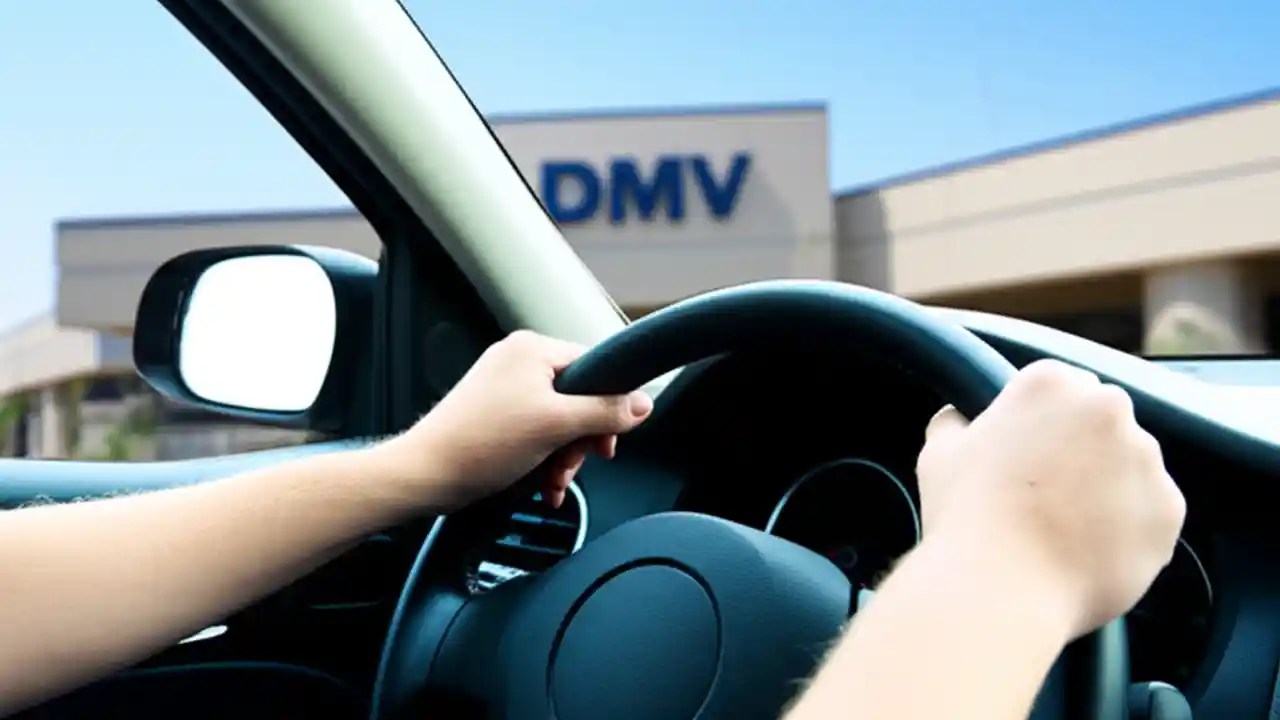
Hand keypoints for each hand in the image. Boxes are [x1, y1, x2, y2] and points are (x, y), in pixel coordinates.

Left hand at [377, 331, 652, 511]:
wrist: (426, 474)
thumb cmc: (479, 444)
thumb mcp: (556, 426)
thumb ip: (605, 412)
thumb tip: (642, 404)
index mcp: (533, 349)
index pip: (594, 367)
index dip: (608, 406)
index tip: (608, 439)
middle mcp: (518, 361)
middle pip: (578, 397)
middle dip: (580, 439)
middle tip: (575, 464)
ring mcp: (504, 387)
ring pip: (559, 419)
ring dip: (563, 456)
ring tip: (553, 480)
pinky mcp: (494, 414)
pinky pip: (536, 431)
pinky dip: (544, 457)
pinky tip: (543, 483)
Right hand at [915, 359, 1184, 638]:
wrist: (1001, 591)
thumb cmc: (964, 517)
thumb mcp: (940, 453)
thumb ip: (956, 421)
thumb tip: (960, 416)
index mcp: (1051, 383)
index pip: (1062, 388)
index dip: (1043, 424)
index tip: (1027, 456)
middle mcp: (1107, 408)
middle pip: (1103, 421)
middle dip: (1083, 448)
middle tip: (1047, 492)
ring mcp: (1145, 459)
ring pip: (1132, 465)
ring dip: (1109, 486)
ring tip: (1066, 528)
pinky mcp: (1169, 509)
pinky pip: (1153, 512)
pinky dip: (1130, 528)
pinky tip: (1088, 549)